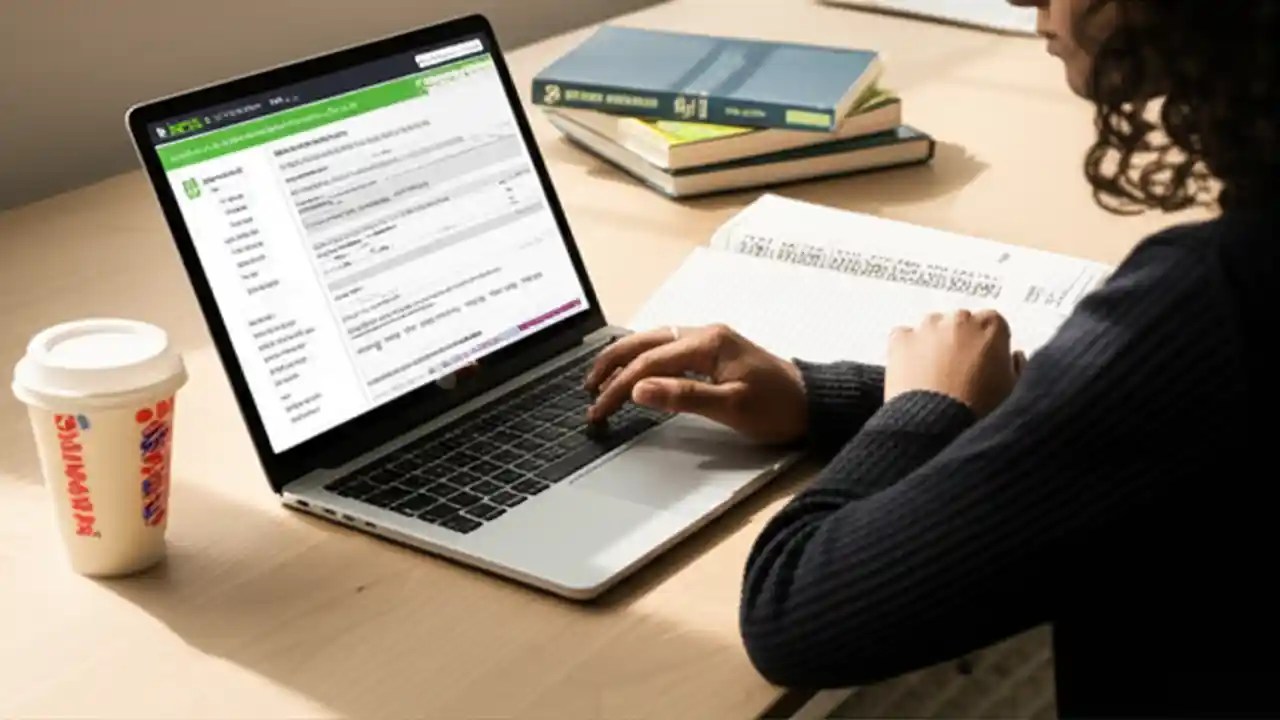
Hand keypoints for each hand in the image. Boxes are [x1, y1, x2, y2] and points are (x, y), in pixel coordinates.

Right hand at [584, 324, 808, 443]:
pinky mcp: (711, 351)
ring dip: (624, 358)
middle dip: (612, 364)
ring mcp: (708, 340)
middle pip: (644, 342)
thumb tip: (640, 388)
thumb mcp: (732, 407)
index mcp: (708, 343)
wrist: (812, 403)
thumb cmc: (778, 407)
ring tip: (600, 379)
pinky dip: (642, 358)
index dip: (619, 386)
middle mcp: (704, 333)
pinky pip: (666, 347)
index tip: (599, 410)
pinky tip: (632, 370)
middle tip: (588, 389)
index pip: (650, 362)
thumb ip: (683, 396)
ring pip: (652, 341)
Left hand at [885, 310, 1026, 417]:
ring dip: (934, 344)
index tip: (985, 366)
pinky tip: (913, 374)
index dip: (989, 348)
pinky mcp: (899, 340)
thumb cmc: (982, 412)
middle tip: (959, 375)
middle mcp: (959, 319)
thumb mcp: (1014, 392)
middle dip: (961, 343)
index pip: (993, 326)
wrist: (939, 429)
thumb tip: (1014, 357)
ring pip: (931, 329)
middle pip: (961, 324)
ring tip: (934, 379)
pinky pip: (903, 337)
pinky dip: (907, 350)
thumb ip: (1018, 367)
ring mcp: (927, 327)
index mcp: (992, 325)